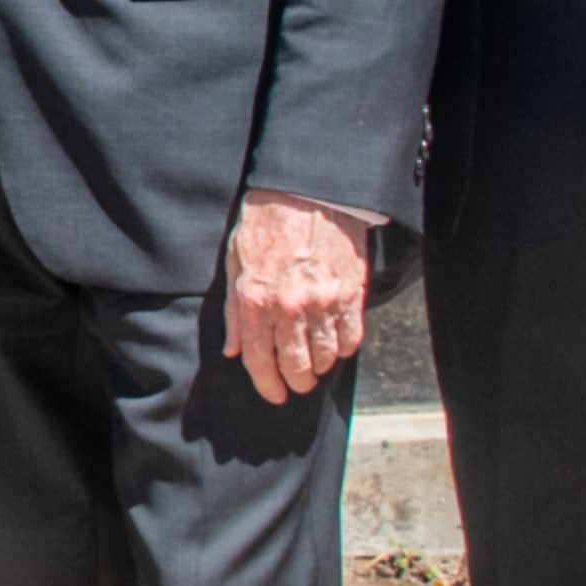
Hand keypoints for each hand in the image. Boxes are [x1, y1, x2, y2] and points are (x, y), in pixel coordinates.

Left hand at [218, 192, 370, 406]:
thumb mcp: (236, 263)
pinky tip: (335, 346)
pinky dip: (343, 348)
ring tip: (315, 364)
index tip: (274, 394)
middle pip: (297, 366)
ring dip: (319, 367)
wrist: (305, 190)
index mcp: (257, 299)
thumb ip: (234, 312)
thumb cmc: (265, 224)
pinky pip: (351, 337)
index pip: (260, 359)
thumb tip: (234, 351)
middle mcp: (291, 305)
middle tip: (296, 383)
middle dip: (296, 382)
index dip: (267, 384)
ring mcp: (323, 300)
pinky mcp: (350, 292)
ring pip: (325, 356)